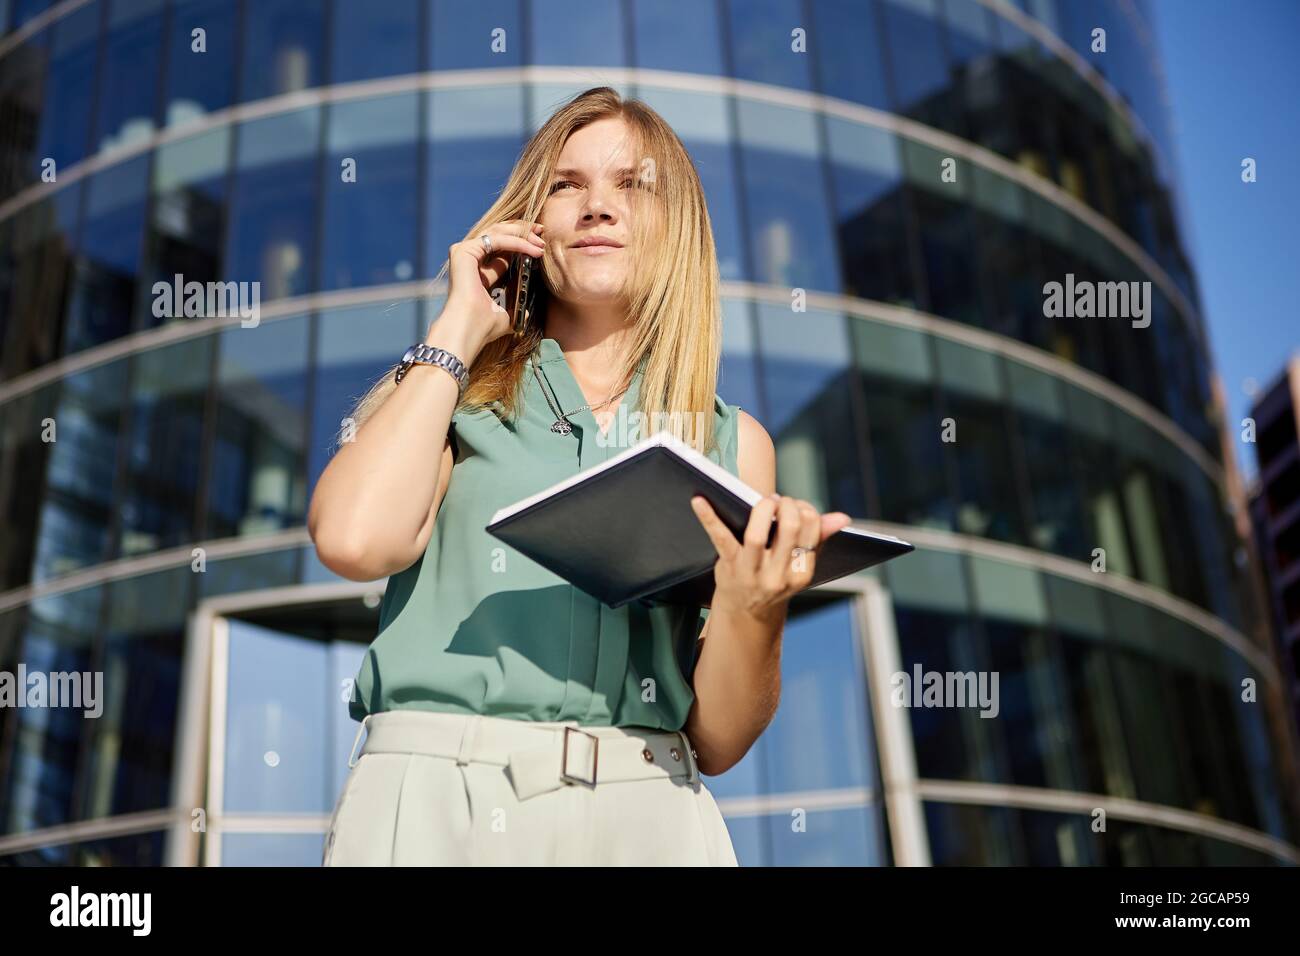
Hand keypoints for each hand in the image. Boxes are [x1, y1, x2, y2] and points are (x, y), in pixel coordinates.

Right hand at [436, 219, 546, 347]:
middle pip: (499, 233)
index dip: (521, 241)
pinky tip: (533, 249)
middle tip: (542, 231)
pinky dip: (517, 242)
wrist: (470, 331)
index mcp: (477, 269)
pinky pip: (496, 240)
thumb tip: (526, 310)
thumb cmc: (484, 327)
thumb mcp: (507, 315)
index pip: (501, 246)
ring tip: (540, 243)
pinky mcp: (464, 251)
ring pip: (498, 232)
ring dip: (523, 234)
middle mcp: (469, 258)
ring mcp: (464, 252)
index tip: (540, 243)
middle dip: (523, 230)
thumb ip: (514, 307)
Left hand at [689, 494, 852, 622]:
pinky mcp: (729, 568)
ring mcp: (753, 573)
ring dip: (762, 508)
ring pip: (758, 533)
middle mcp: (779, 576)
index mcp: (801, 573)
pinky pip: (720, 538)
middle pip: (790, 528)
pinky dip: (709, 517)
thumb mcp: (797, 565)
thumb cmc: (774, 578)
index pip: (811, 530)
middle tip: (779, 501)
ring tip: (764, 500)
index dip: (805, 509)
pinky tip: (699, 500)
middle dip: (787, 505)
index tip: (795, 505)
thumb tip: (843, 518)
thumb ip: (818, 538)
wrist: (745, 613)